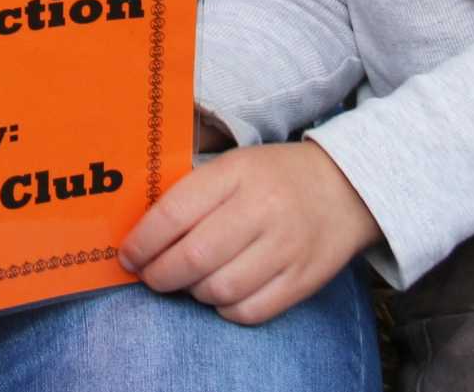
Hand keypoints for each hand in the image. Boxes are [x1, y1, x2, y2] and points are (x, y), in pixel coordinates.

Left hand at [119, 140, 377, 325]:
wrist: (346, 188)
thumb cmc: (274, 176)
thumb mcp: (234, 162)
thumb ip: (192, 189)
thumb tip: (140, 225)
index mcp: (237, 174)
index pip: (175, 212)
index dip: (142, 241)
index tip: (128, 255)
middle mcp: (261, 210)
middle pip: (194, 257)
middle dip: (159, 274)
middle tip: (149, 275)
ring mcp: (285, 248)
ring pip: (219, 289)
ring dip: (191, 292)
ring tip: (186, 282)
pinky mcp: (302, 280)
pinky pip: (250, 311)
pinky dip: (225, 309)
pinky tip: (218, 295)